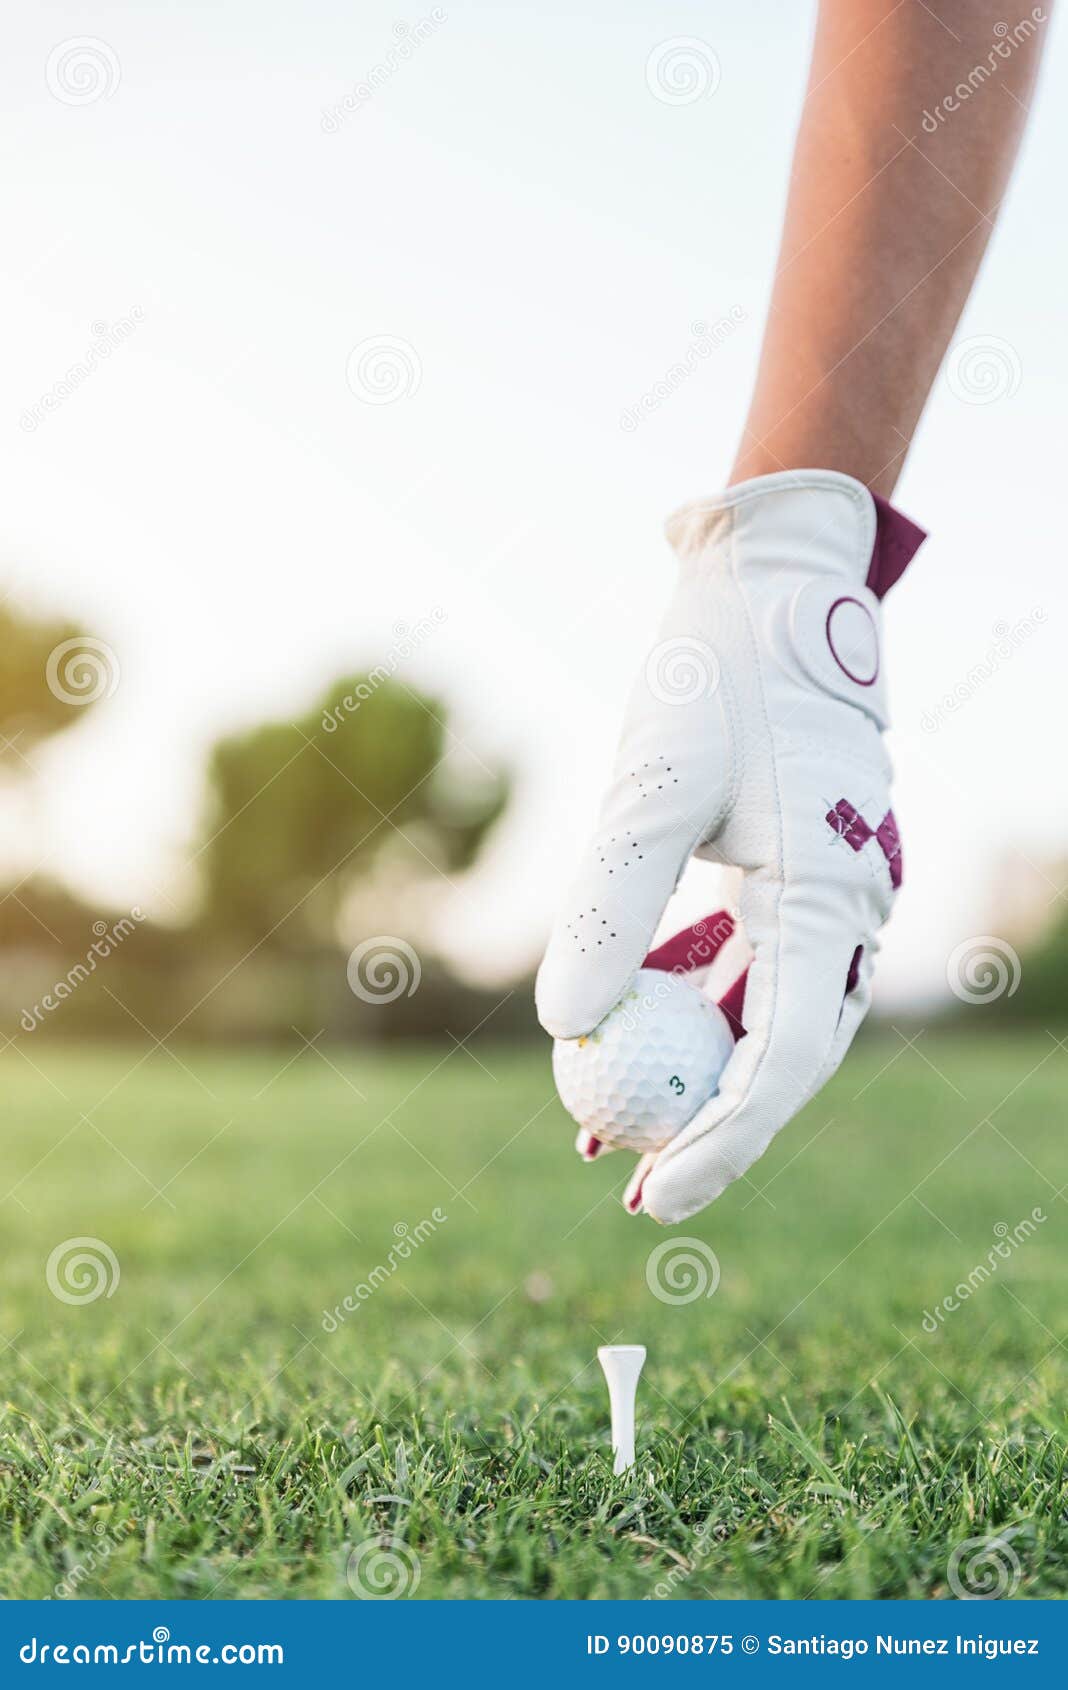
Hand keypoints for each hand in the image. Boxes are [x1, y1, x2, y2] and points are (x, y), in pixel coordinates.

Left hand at [536, 470, 924, 1222]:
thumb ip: (610, 906)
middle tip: (628, 1186)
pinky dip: (688, 995)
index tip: (653, 1199)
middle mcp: (845, 909)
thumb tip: (563, 1025)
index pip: (784, 1060)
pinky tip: (620, 1016)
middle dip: (706, 1127)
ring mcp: (826, 891)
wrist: (770, 588)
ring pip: (762, 1012)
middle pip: (781, 1055)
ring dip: (689, 1065)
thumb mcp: (651, 786)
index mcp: (832, 896)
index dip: (722, 1143)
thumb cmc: (716, 677)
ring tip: (601, 1120)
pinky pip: (747, 960)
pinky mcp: (795, 871)